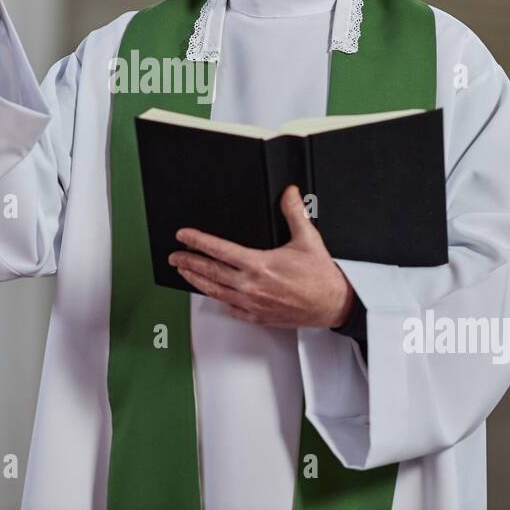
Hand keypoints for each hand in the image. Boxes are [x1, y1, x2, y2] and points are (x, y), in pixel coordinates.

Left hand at [168, 185, 357, 328]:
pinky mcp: (258, 317)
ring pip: (215, 291)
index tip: (184, 235)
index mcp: (260, 265)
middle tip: (174, 255)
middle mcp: (252, 286)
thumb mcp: (308, 239)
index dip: (197, 241)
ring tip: (184, 272)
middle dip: (188, 262)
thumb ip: (294, 213)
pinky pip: (231, 309)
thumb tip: (288, 192)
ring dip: (196, 280)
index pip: (219, 250)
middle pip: (210, 272)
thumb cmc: (321, 277)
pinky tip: (213, 295)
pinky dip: (219, 300)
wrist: (334, 304)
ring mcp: (253, 304)